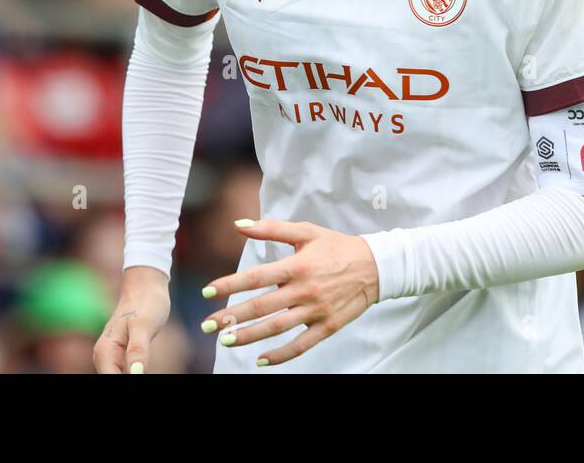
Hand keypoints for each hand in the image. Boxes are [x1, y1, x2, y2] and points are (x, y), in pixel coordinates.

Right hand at [94, 266, 170, 372]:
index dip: (127, 381)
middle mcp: (104, 357)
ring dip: (133, 375)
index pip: (112, 379)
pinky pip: (126, 373)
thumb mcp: (144, 325)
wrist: (146, 287)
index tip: (141, 372)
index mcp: (104, 351)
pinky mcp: (121, 356)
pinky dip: (134, 373)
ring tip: (144, 363)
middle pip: (113, 380)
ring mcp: (112, 357)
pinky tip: (143, 369)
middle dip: (130, 379)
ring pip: (119, 377)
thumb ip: (138, 350)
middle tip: (145, 368)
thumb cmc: (145, 302)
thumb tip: (137, 373)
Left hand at [200, 219, 379, 366]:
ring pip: (277, 328)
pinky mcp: (327, 326)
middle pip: (262, 306)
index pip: (256, 277)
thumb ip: (271, 229)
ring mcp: (316, 310)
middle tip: (207, 326)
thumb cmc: (337, 246)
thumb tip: (239, 224)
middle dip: (231, 317)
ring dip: (249, 337)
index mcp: (297, 265)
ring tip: (226, 341)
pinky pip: (301, 345)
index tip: (206, 293)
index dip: (229, 285)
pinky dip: (281, 355)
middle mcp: (305, 289)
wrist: (376, 266)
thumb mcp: (306, 232)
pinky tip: (261, 360)